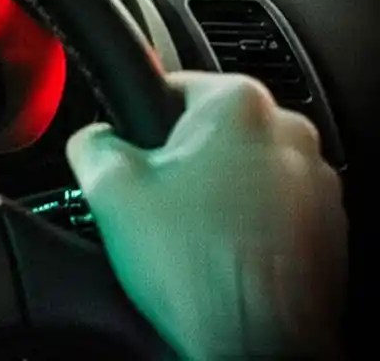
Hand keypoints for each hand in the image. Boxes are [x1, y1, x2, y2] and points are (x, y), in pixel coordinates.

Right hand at [67, 72, 346, 359]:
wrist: (257, 342)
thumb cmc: (197, 268)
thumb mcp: (109, 190)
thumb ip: (92, 142)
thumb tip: (92, 138)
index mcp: (237, 103)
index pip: (171, 85)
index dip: (139, 125)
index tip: (131, 158)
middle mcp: (289, 131)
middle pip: (211, 131)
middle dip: (180, 162)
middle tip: (153, 204)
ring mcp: (317, 180)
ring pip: (243, 170)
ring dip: (215, 193)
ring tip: (188, 236)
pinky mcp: (328, 224)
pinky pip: (273, 207)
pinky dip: (246, 222)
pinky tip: (218, 254)